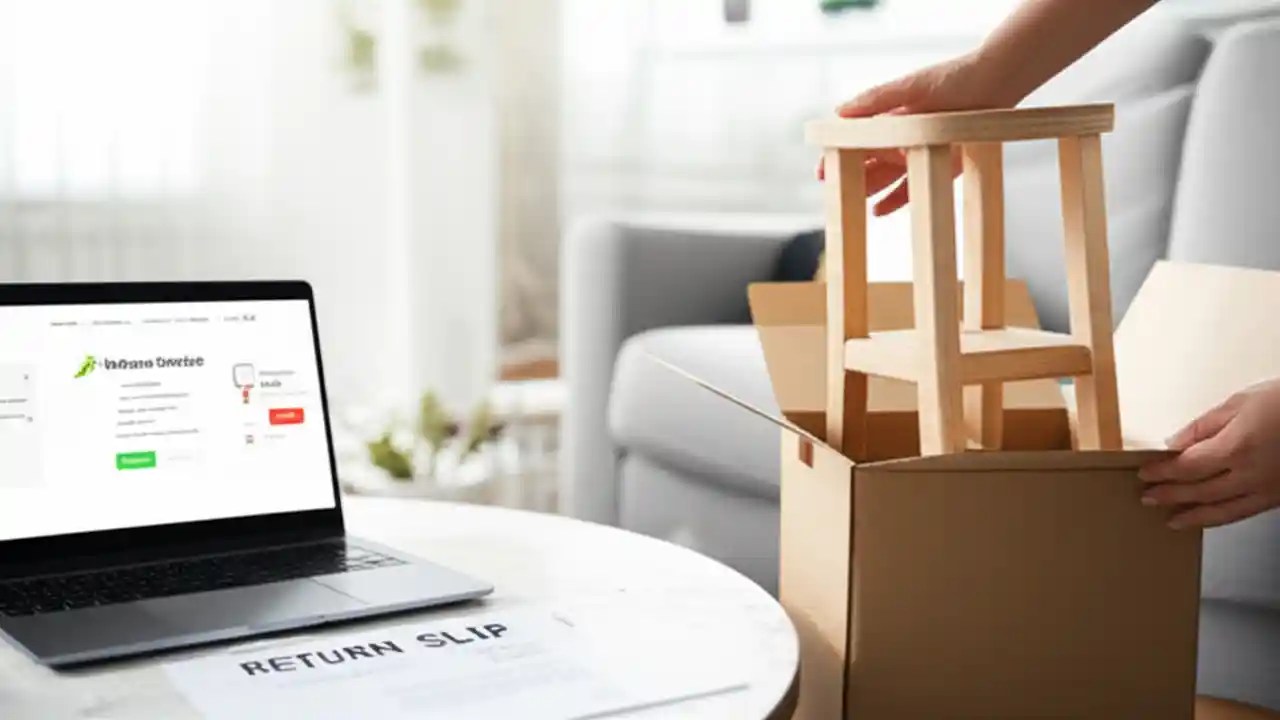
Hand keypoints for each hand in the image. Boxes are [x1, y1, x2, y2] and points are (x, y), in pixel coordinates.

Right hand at [818, 52, 1016, 215]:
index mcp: (889, 118)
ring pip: (886, 177)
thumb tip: (838, 113)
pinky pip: (913, 188)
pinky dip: (895, 200)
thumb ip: (874, 99)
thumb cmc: (952, 78)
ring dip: (868, 189)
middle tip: (833, 190)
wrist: (994, 84)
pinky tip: (878, 210)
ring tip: (853, 199)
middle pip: (867, 162)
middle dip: (849, 175)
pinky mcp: (941, 167)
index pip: (855, 140)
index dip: (837, 154)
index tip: (822, 169)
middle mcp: (901, 138)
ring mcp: (919, 154)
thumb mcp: (909, 86)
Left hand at [1139, 379, 1279, 528]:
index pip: (1187, 467)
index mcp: (1237, 447)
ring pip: (1223, 510)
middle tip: (1148, 497)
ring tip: (1172, 519)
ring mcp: (1268, 489)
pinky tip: (1209, 517)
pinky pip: (1245, 512)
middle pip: (1200, 491)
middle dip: (1170, 495)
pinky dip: (1222, 518)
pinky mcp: (1279, 497)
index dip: (1163, 473)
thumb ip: (1204, 426)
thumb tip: (1175, 443)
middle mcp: (1250, 474)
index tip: (1145, 473)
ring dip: (1193, 516)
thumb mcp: (1241, 402)